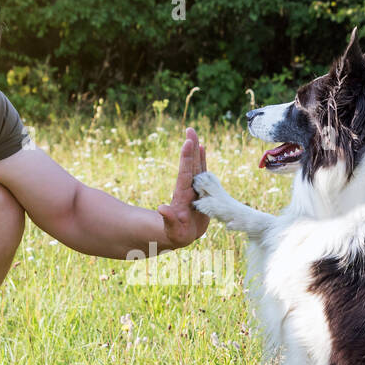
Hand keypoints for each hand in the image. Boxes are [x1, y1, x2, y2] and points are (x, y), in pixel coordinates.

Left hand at [157, 127, 209, 248]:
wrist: (179, 234)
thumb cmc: (176, 234)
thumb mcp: (172, 230)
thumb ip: (168, 219)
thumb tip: (161, 209)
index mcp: (182, 196)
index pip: (185, 174)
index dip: (187, 159)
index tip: (188, 143)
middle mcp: (188, 189)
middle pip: (191, 165)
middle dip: (191, 148)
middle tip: (190, 129)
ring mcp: (194, 188)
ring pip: (197, 166)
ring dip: (196, 151)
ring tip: (195, 135)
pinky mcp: (200, 191)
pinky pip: (202, 172)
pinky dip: (203, 160)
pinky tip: (202, 149)